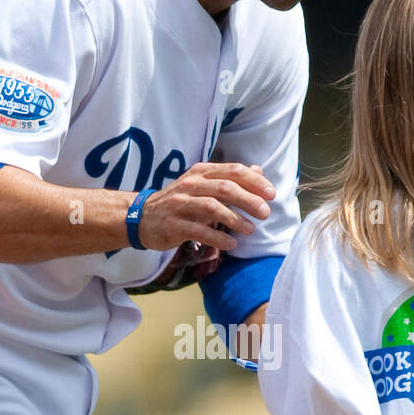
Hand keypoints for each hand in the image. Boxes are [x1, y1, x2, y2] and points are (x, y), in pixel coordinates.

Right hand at [135, 162, 274, 251]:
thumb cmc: (180, 202)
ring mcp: (180, 205)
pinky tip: (231, 244)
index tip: (271, 194)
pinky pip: (198, 231)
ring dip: (235, 219)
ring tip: (251, 230)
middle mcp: (191, 185)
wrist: (142, 216)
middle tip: (265, 213)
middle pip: (225, 188)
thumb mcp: (204, 185)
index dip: (254, 181)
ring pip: (212, 208)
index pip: (233, 171)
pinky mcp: (173, 225)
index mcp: (201, 172)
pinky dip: (217, 237)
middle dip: (249, 200)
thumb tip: (258, 170)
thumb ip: (230, 179)